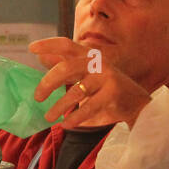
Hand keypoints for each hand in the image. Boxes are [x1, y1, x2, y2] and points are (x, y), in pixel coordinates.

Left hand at [29, 37, 151, 129]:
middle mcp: (97, 62)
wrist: (136, 104)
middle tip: (37, 97)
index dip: (49, 45)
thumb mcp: (84, 75)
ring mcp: (107, 76)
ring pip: (77, 91)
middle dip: (48, 83)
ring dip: (59, 106)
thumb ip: (65, 67)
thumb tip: (41, 57)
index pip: (66, 45)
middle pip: (66, 68)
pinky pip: (89, 106)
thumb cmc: (105, 89)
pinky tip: (66, 124)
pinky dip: (75, 117)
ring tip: (48, 117)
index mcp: (88, 56)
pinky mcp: (114, 92)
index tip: (31, 48)